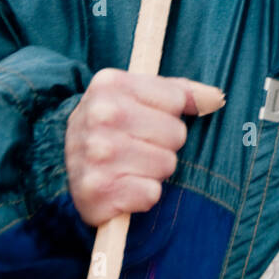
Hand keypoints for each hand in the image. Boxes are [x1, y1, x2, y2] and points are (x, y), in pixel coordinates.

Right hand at [65, 69, 224, 225]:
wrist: (61, 165)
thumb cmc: (111, 125)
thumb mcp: (138, 95)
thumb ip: (180, 91)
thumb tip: (217, 99)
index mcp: (110, 83)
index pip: (176, 100)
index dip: (167, 114)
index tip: (144, 119)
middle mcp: (100, 115)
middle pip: (176, 134)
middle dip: (164, 144)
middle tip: (137, 147)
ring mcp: (97, 154)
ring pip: (167, 165)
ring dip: (154, 171)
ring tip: (129, 166)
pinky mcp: (97, 191)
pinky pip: (151, 194)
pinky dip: (142, 195)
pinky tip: (123, 187)